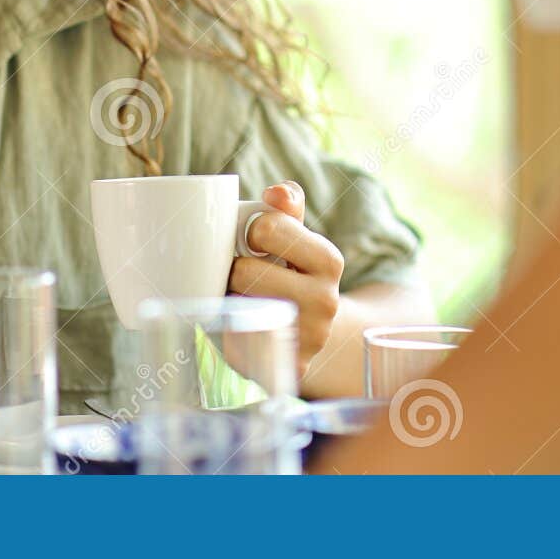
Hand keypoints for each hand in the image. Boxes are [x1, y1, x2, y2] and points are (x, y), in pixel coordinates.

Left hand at [228, 182, 344, 378]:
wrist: (309, 330)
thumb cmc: (291, 272)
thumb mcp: (294, 235)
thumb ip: (286, 207)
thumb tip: (276, 191)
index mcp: (328, 259)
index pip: (267, 228)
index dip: (248, 233)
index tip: (252, 243)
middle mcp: (326, 300)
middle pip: (246, 271)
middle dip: (234, 270)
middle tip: (240, 276)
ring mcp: (310, 338)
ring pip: (240, 306)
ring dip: (231, 300)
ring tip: (242, 300)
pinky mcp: (289, 367)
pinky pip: (240, 343)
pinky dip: (233, 334)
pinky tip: (245, 328)